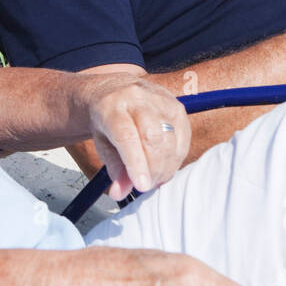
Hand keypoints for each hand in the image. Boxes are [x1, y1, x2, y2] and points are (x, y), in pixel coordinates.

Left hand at [80, 74, 189, 199]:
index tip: (141, 186)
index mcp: (112, 107)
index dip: (136, 164)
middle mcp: (138, 99)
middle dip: (153, 169)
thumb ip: (114, 169)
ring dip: (166, 167)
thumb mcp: (103, 143)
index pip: (126, 136)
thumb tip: (120, 193)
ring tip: (155, 177)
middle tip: (147, 185)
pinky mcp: (178, 106)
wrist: (118, 91)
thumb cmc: (109, 120)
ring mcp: (161, 101)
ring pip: (171, 140)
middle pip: (153, 139)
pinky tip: (165, 165)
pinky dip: (176, 158)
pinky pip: (183, 138)